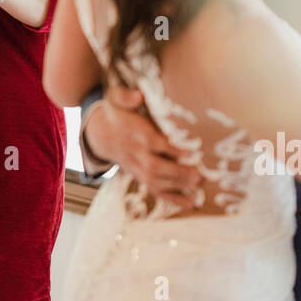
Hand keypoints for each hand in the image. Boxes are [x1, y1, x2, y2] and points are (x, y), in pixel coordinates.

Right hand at [84, 84, 201, 210]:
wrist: (101, 133)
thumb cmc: (116, 113)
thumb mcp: (114, 98)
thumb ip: (125, 96)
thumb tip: (138, 96)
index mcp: (135, 134)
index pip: (154, 143)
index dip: (173, 149)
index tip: (192, 152)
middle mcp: (136, 154)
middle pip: (156, 166)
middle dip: (178, 173)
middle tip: (199, 175)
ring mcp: (138, 168)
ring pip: (157, 181)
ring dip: (178, 187)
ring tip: (199, 187)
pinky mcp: (140, 176)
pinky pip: (156, 190)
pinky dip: (173, 199)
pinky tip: (191, 204)